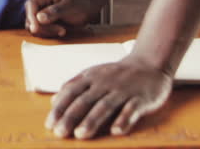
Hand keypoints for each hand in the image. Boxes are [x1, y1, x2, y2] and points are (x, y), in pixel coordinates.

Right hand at [25, 0, 102, 36]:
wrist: (88, 10)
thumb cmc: (81, 5)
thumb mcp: (70, 6)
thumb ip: (55, 12)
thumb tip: (39, 18)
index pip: (31, 4)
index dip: (32, 17)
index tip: (36, 28)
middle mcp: (38, 2)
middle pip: (30, 17)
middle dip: (42, 27)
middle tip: (60, 30)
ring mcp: (40, 13)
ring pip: (33, 26)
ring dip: (47, 32)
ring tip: (63, 30)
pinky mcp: (43, 22)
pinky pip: (40, 31)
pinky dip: (49, 34)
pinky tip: (62, 31)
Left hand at [46, 55, 172, 138]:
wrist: (149, 64)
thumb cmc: (116, 74)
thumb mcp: (92, 75)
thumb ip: (73, 87)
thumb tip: (53, 101)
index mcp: (91, 78)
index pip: (71, 92)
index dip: (60, 108)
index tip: (50, 124)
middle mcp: (105, 83)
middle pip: (85, 100)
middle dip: (71, 117)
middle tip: (60, 132)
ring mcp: (123, 90)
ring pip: (105, 105)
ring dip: (92, 120)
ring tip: (81, 134)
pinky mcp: (141, 98)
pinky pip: (132, 109)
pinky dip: (124, 120)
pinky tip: (116, 131)